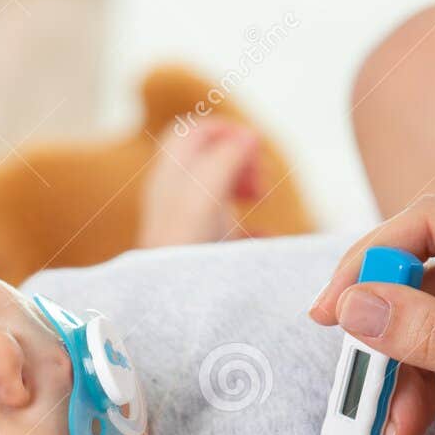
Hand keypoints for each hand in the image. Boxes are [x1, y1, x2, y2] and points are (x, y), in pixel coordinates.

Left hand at [138, 119, 261, 248]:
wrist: (175, 305)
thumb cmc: (186, 248)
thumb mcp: (205, 193)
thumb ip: (226, 158)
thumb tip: (247, 136)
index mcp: (170, 176)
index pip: (193, 131)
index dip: (226, 130)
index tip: (254, 147)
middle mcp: (172, 196)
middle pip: (208, 156)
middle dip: (240, 159)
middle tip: (257, 177)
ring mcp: (184, 224)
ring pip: (219, 190)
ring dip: (245, 188)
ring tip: (261, 199)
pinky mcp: (198, 251)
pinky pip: (228, 229)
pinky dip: (249, 226)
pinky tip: (264, 238)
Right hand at [308, 195, 434, 434]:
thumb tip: (353, 307)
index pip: (433, 222)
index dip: (370, 260)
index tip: (328, 312)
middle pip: (430, 275)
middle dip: (387, 334)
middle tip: (355, 385)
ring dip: (407, 372)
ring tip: (398, 431)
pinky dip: (432, 383)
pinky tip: (417, 425)